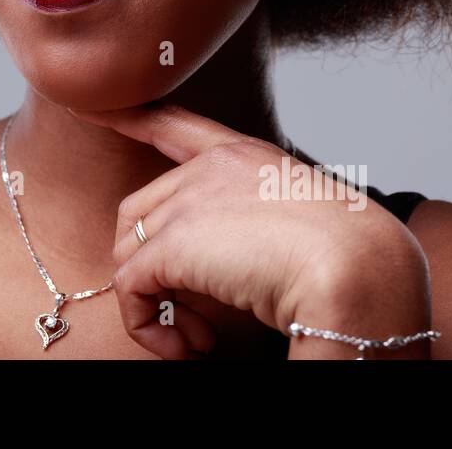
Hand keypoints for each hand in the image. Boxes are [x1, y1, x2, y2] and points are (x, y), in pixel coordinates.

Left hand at [67, 102, 432, 359]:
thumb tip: (231, 267)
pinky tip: (184, 346)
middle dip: (152, 265)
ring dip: (152, 301)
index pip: (173, 125)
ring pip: (129, 250)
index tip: (90, 105)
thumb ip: (256, 226)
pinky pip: (130, 288)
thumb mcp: (303, 224)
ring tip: (195, 337)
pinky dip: (145, 324)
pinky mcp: (173, 244)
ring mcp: (189, 201)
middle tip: (193, 316)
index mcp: (246, 156)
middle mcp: (211, 169)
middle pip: (140, 211)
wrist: (360, 268)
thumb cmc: (355, 258)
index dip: (129, 118)